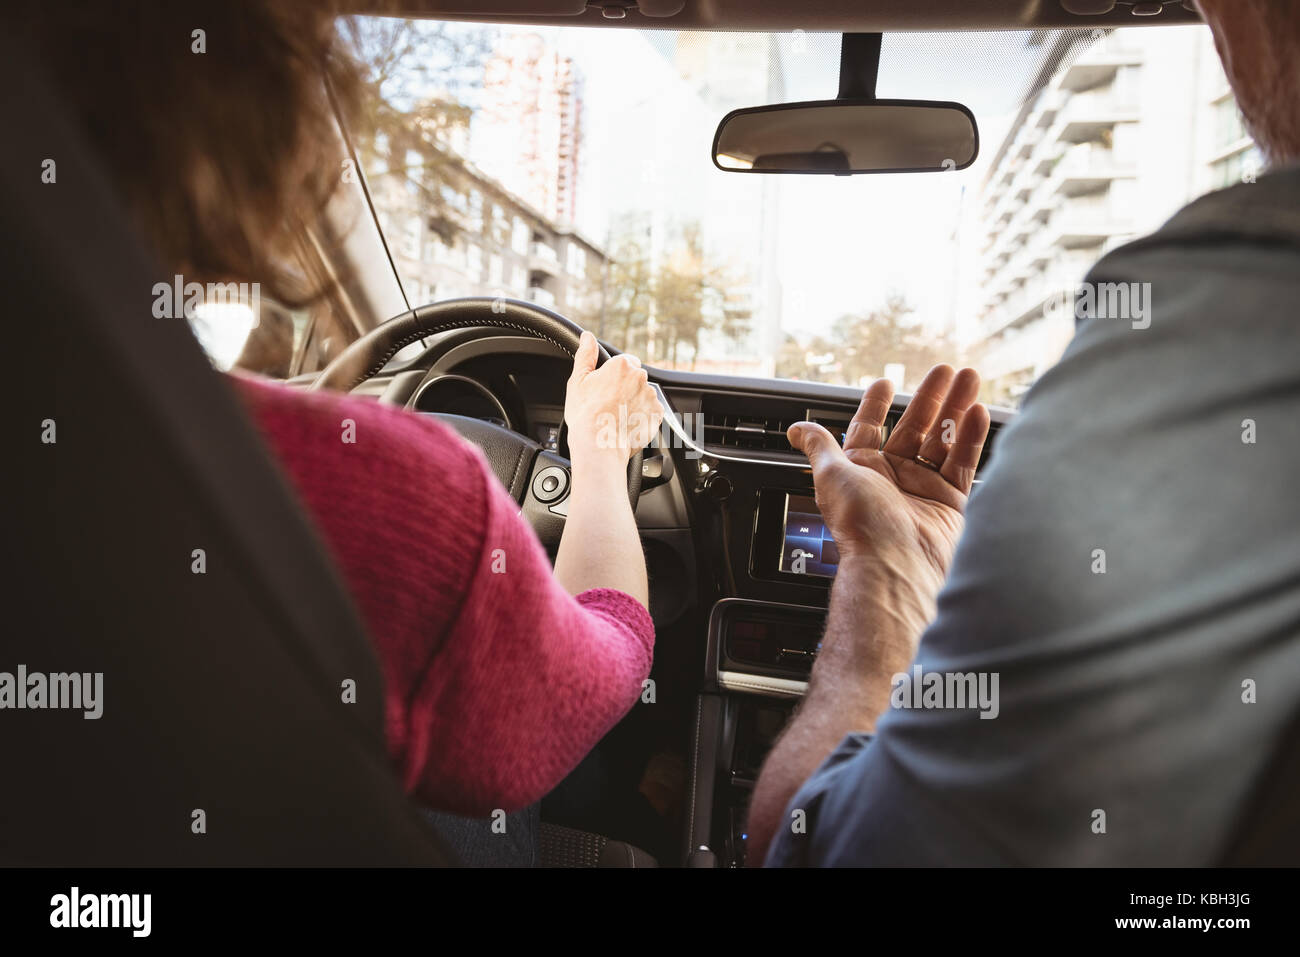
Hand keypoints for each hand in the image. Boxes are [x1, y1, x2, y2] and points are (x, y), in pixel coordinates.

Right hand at [564, 331, 661, 468]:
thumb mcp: (578, 381)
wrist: (599, 446)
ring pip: (643, 394)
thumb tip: (588, 337)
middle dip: (625, 387)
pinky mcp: (657, 414)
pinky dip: (642, 415)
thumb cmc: (586, 416)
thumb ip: (585, 355)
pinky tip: (627, 423)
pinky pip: (651, 410)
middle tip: (609, 404)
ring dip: (634, 401)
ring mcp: (651, 397)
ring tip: (617, 416)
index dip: (614, 375)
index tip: (606, 388)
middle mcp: (641, 378)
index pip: (624, 362)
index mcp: (622, 365)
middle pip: (635, 377)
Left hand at [788, 364, 990, 599]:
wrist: (896, 564)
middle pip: (913, 427)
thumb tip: (795, 429)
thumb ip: (819, 446)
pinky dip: (970, 436)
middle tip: (945, 370)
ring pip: (942, 439)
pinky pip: (962, 462)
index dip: (876, 405)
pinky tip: (977, 411)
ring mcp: (923, 489)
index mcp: (862, 471)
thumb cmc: (861, 524)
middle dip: (930, 397)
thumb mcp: (830, 475)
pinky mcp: (950, 502)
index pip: (870, 428)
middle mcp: (892, 479)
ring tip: (968, 378)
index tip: (887, 382)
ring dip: (955, 408)